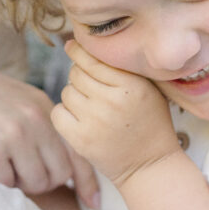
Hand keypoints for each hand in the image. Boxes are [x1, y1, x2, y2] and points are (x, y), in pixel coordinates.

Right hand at [0, 59, 99, 204]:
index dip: (87, 180)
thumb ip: (34, 120)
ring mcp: (14, 135)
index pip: (77, 149)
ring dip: (17, 183)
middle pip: (58, 173)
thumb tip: (62, 160)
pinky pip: (6, 186)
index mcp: (40, 104)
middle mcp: (33, 118)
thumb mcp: (6, 97)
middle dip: (42, 181)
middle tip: (13, 171)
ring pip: (36, 184)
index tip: (93, 201)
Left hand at [51, 40, 182, 186]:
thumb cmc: (150, 122)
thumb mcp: (147, 88)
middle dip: (81, 77)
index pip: (92, 58)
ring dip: (75, 96)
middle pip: (76, 73)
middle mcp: (112, 101)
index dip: (79, 50)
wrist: (150, 166)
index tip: (72, 46)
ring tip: (92, 107)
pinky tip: (79, 118)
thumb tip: (77, 43)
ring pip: (67, 91)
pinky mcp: (81, 140)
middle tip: (94, 89)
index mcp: (131, 85)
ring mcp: (94, 121)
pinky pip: (57, 112)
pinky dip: (64, 113)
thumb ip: (121, 67)